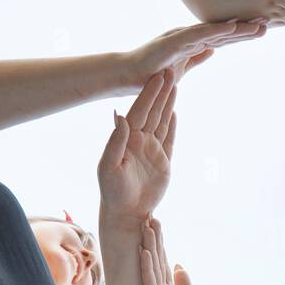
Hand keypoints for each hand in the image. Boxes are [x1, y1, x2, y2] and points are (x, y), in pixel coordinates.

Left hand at [97, 70, 178, 224]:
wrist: (126, 214)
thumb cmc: (113, 192)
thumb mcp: (109, 167)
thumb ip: (115, 141)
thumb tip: (119, 115)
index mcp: (126, 139)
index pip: (140, 111)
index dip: (149, 93)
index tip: (158, 76)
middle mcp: (139, 141)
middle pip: (152, 111)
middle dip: (161, 91)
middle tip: (170, 70)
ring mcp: (152, 150)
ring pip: (162, 122)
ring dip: (168, 103)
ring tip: (176, 84)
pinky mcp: (163, 162)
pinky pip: (170, 139)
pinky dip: (173, 125)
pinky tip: (175, 112)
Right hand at [123, 21, 267, 89]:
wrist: (128, 77)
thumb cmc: (153, 74)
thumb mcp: (182, 67)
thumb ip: (197, 58)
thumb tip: (212, 50)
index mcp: (193, 43)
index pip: (223, 39)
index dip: (243, 34)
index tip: (262, 30)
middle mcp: (190, 37)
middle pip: (223, 32)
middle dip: (246, 28)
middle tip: (269, 22)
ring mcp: (182, 38)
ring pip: (215, 31)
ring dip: (237, 27)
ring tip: (257, 23)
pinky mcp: (173, 42)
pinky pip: (198, 36)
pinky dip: (215, 31)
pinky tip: (231, 28)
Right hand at [139, 218, 193, 284]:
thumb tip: (179, 265)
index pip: (161, 261)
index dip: (159, 242)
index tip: (155, 221)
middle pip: (155, 259)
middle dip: (153, 237)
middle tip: (150, 214)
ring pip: (151, 267)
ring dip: (149, 246)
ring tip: (146, 225)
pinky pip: (150, 284)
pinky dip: (147, 268)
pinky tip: (144, 252)